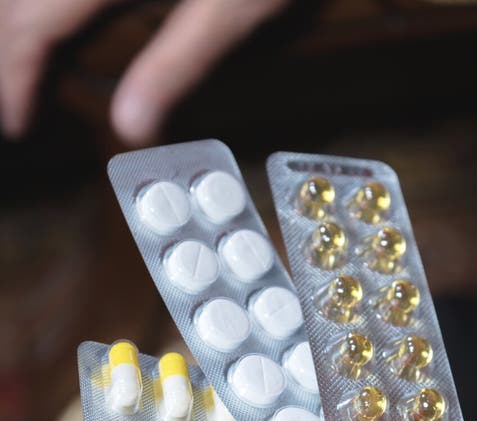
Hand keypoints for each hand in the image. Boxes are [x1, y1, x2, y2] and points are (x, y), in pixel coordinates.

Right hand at [0, 0, 287, 141]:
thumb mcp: (230, 12)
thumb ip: (176, 63)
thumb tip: (129, 128)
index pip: (34, 22)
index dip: (15, 76)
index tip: (17, 123)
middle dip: (9, 44)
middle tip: (15, 96)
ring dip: (18, 12)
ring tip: (25, 55)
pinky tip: (55, 10)